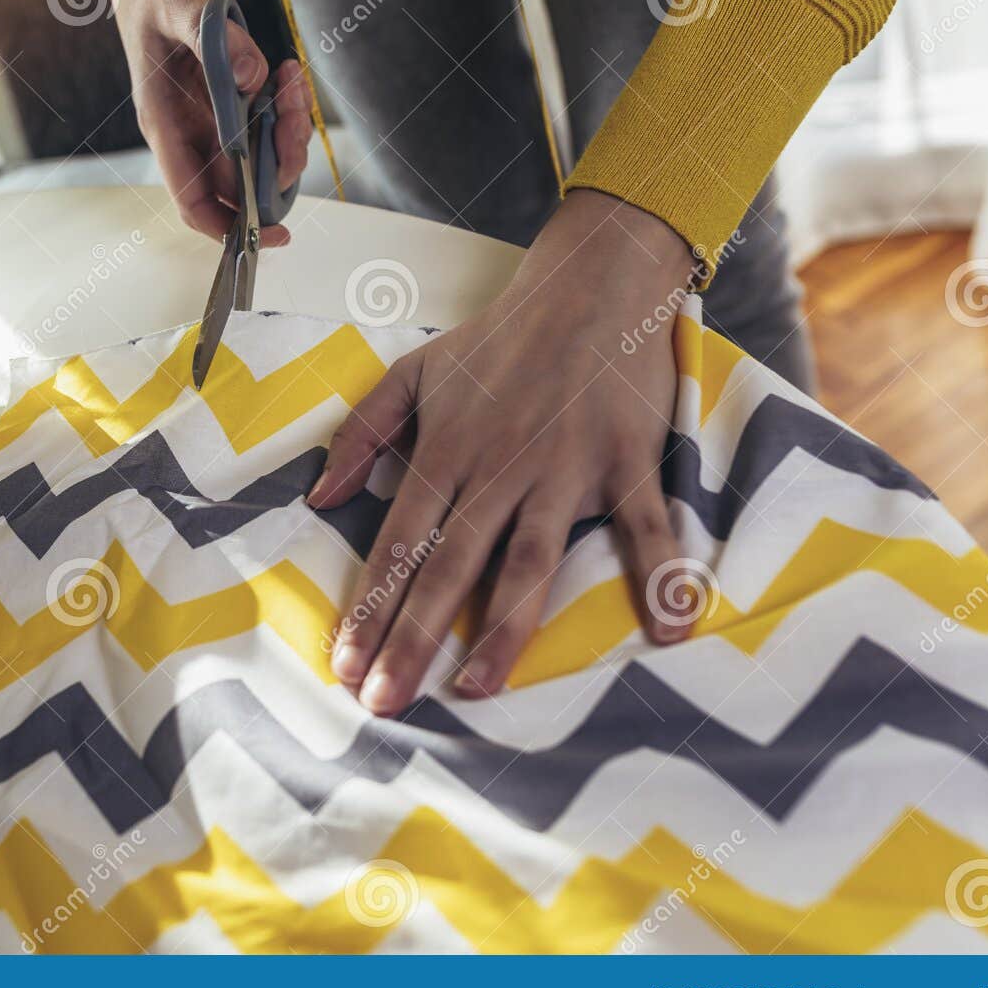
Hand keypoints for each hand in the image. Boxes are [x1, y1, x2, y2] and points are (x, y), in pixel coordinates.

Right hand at [104, 0, 311, 243]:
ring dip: (288, 134)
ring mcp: (213, 116)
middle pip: (239, 184)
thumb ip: (213, 37)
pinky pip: (270, 123)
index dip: (228, 227)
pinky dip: (289, 108)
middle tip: (295, 125)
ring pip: (261, 156)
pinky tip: (288, 73)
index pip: (193, 197)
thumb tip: (249, 75)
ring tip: (292, 86)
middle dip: (276, 168)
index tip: (271, 234)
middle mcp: (190, 129)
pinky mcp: (234, 97)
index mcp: (164, 122)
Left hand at [309, 189, 698, 715]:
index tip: (346, 666)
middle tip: (387, 703)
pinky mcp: (627, 462)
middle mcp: (499, 469)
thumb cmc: (499, 338)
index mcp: (446, 452)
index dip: (370, 608)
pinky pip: (645, 526)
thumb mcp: (412, 372)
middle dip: (414, 639)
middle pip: (450, 568)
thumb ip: (362, 434)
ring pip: (529, 562)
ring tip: (477, 689)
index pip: (398, 544)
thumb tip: (318, 498)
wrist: (590, 284)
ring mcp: (565, 470)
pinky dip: (661, 575)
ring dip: (505, 631)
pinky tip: (668, 635)